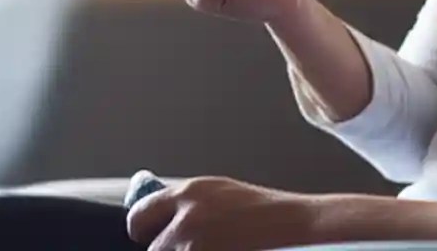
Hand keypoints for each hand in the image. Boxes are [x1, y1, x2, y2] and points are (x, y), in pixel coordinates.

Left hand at [125, 177, 326, 250]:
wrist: (296, 223)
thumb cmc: (264, 210)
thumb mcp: (219, 192)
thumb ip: (187, 202)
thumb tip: (162, 216)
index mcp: (189, 192)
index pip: (140, 215)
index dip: (142, 230)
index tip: (146, 236)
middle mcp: (188, 216)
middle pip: (154, 248)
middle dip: (166, 250)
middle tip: (185, 248)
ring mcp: (197, 244)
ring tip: (213, 246)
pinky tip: (224, 249)